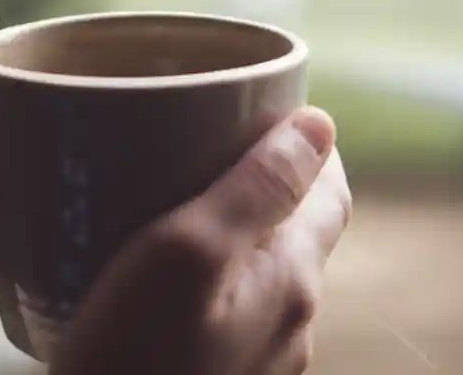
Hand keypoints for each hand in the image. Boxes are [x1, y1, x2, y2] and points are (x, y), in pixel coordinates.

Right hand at [53, 107, 352, 374]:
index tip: (268, 112)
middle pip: (298, 234)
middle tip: (207, 147)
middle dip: (266, 185)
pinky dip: (210, 281)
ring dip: (235, 235)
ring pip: (261, 277)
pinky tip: (158, 279)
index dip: (311, 148)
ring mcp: (260, 365)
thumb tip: (320, 125)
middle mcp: (292, 327)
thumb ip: (258, 187)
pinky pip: (228, 316)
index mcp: (294, 282)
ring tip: (176, 204)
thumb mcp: (186, 252)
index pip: (332, 194)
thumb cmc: (130, 358)